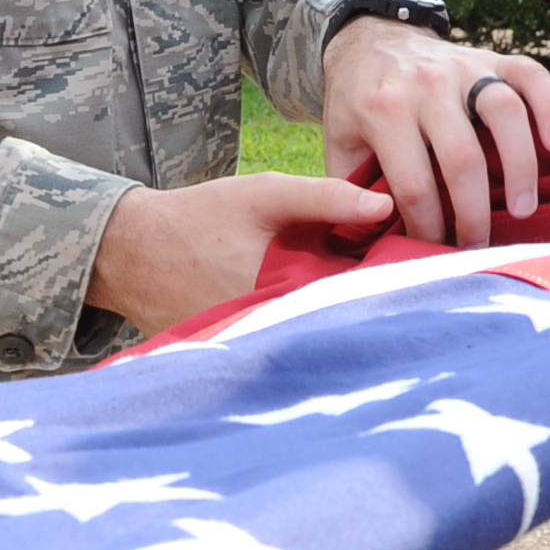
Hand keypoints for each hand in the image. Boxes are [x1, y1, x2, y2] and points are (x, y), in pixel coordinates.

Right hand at [88, 173, 394, 336]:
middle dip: (369, 303)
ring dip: (339, 315)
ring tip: (372, 293)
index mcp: (281, 295)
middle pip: (338, 322)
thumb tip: (386, 205)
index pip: (354, 298)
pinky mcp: (239, 355)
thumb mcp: (265, 195)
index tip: (419, 265)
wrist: (130, 251)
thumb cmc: (202, 216)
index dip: (387, 281)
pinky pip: (285, 341)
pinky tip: (324, 304)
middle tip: (405, 281)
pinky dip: (305, 324)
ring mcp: (252, 350)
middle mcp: (268, 333)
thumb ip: (325, 198)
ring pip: (313, 333)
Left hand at [321, 17, 549, 246]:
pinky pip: (531, 76)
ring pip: (504, 113)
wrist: (371, 40)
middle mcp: (426, 86)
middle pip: (462, 157)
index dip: (427, 227)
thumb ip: (351, 186)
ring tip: (524, 209)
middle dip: (474, 212)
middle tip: (481, 247)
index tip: (436, 252)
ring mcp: (463, 67)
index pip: (413, 184)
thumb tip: (373, 239)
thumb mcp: (339, 141)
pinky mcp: (492, 57)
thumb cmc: (358, 102)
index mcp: (384, 110)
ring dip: (520, 166)